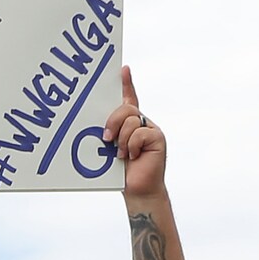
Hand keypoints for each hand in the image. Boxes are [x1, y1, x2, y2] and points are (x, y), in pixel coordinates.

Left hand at [101, 66, 164, 198]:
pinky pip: (140, 132)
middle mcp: (140, 123)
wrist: (137, 190)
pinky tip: (133, 157)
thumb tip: (101, 129)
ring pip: (131, 120)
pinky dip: (132, 146)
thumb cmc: (119, 172)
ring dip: (122, 140)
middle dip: (113, 121)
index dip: (126, 83)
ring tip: (122, 155)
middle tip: (106, 139)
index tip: (123, 69)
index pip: (128, 98)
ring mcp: (150, 129)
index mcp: (128, 123)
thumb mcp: (109, 149)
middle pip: (126, 108)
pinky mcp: (157, 137)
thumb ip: (108, 133)